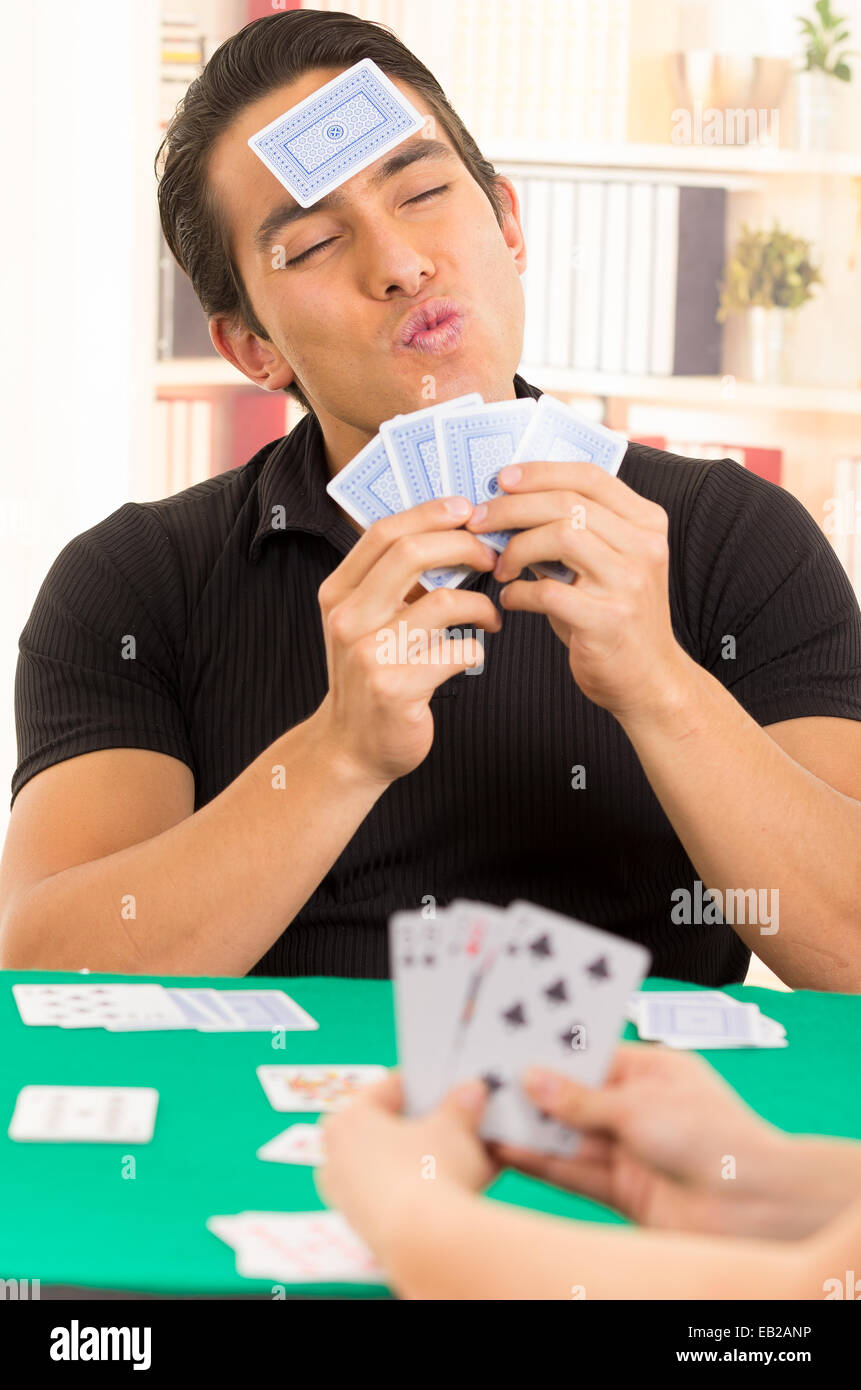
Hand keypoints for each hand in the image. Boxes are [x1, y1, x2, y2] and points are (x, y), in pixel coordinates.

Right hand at [315, 498, 499, 783]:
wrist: (352, 746)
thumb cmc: (371, 676)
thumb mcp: (366, 622)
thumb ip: (393, 583)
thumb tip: (450, 535)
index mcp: (339, 592)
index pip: (384, 533)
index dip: (430, 513)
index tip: (466, 509)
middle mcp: (348, 618)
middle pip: (411, 555)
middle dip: (463, 546)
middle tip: (492, 557)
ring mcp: (369, 654)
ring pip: (442, 602)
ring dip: (480, 604)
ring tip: (491, 615)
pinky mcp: (396, 688)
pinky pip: (456, 652)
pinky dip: (476, 648)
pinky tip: (474, 653)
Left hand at [315, 1071, 496, 1256]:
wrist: (425, 1243)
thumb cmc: (430, 1174)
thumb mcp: (456, 1127)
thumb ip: (463, 1104)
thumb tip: (472, 1090)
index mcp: (348, 1119)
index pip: (391, 1088)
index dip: (427, 1086)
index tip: (451, 1088)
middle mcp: (335, 1157)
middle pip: (388, 1128)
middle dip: (425, 1125)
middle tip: (458, 1121)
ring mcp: (346, 1196)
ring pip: (391, 1164)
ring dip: (423, 1159)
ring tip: (463, 1157)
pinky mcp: (363, 1228)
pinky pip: (394, 1195)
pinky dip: (418, 1189)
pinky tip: (452, 1190)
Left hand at [466, 459, 689, 720]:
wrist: (648, 680)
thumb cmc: (615, 619)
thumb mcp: (607, 565)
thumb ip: (575, 533)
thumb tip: (513, 506)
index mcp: (646, 523)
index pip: (590, 477)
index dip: (541, 472)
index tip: (502, 479)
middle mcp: (644, 546)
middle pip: (568, 502)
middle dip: (513, 507)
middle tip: (479, 520)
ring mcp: (629, 582)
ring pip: (560, 536)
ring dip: (516, 548)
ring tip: (500, 567)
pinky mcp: (609, 619)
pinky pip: (548, 591)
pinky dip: (519, 592)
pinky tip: (511, 599)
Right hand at [492, 1043, 825, 1239]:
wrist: (753, 1207)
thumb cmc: (712, 1137)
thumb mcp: (639, 1105)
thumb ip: (580, 1099)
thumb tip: (530, 1079)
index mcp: (652, 1071)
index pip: (590, 1053)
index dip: (549, 1048)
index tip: (508, 1039)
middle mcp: (638, 1108)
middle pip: (573, 1095)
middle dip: (531, 1089)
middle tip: (480, 1077)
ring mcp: (629, 1149)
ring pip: (567, 1134)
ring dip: (527, 1126)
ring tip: (479, 1112)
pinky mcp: (621, 1189)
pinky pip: (571, 1170)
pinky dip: (538, 1161)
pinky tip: (504, 1148)